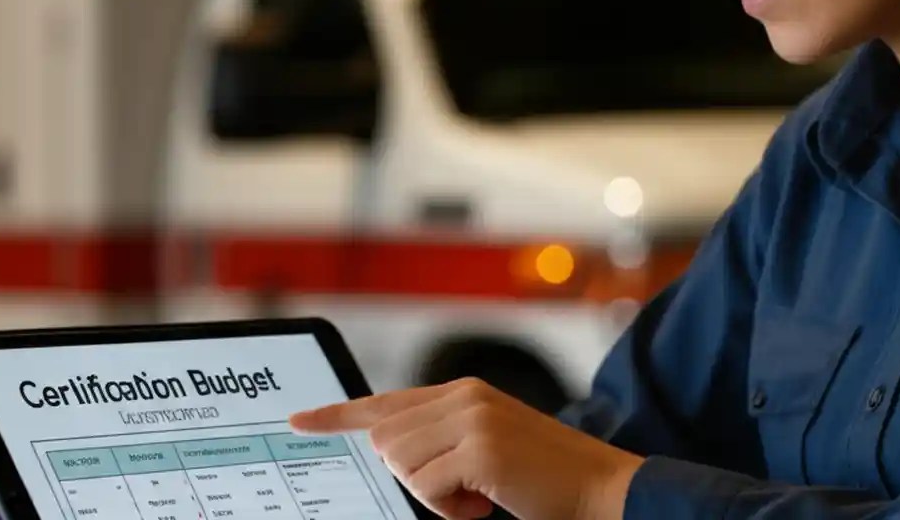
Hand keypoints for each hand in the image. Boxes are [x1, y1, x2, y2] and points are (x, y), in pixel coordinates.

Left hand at [289, 378, 642, 519]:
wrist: (601, 487)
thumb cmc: (544, 477)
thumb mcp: (488, 443)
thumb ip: (443, 436)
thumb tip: (390, 450)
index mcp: (464, 391)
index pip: (386, 401)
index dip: (338, 414)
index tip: (298, 420)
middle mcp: (465, 397)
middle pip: (386, 441)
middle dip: (413, 479)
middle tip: (462, 491)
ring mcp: (473, 420)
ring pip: (401, 465)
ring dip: (434, 496)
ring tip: (480, 494)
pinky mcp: (481, 450)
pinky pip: (428, 489)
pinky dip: (452, 510)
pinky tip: (488, 503)